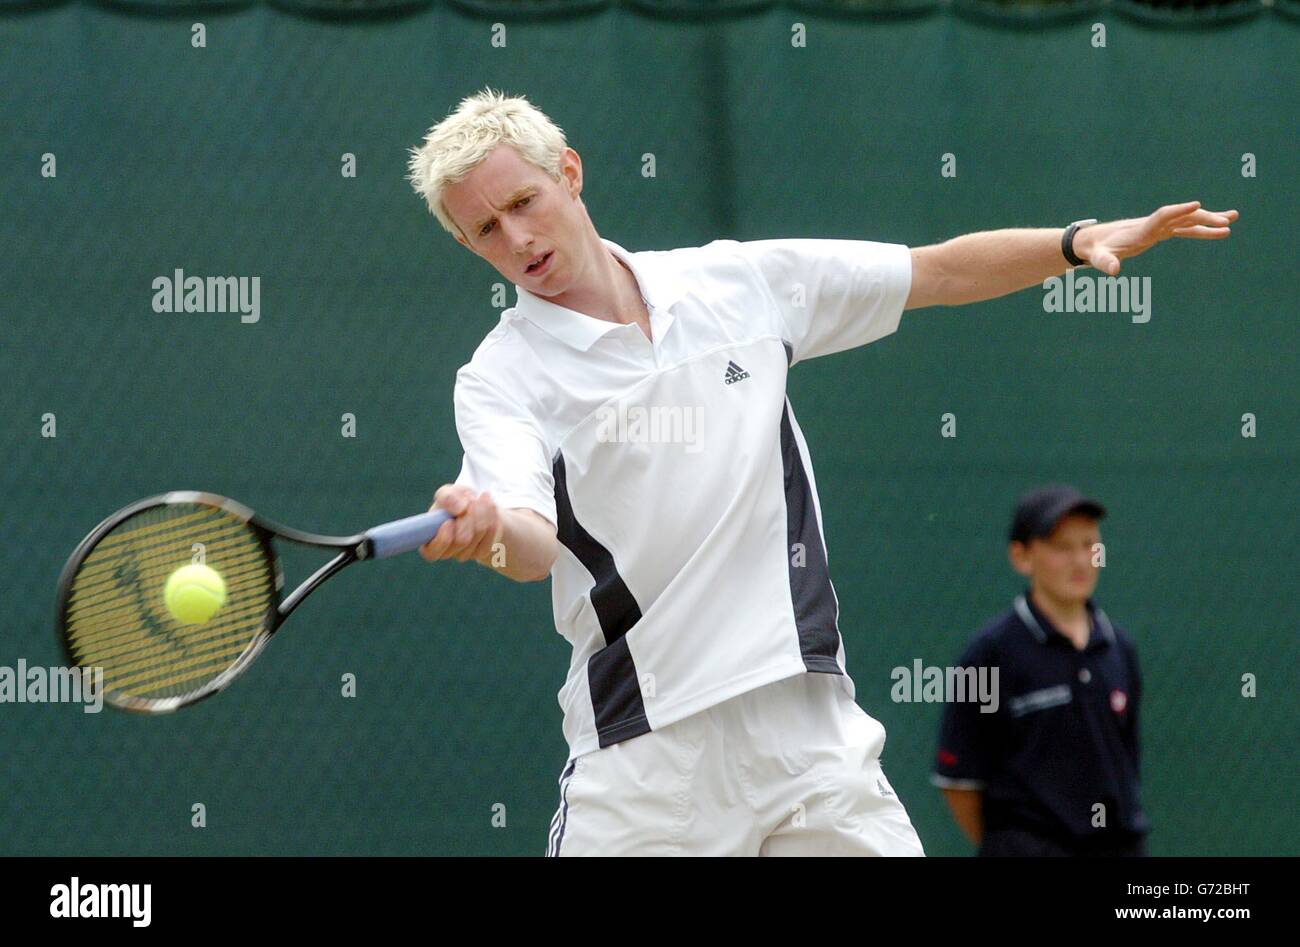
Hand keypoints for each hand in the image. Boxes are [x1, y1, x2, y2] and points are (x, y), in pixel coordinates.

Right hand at [418, 485, 502, 564]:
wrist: (477, 506)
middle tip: (470, 499)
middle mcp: (446, 552)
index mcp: (429, 540)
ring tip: (479, 499)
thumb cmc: (455, 501)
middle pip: (462, 540)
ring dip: (481, 510)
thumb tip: (460, 508)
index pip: (432, 552)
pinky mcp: (482, 551)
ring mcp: (465, 554)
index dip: (442, 540)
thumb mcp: (448, 493)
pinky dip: (491, 514)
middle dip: (468, 515)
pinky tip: (488, 505)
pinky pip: (492, 532)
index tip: (449, 522)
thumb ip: (447, 497)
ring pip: (479, 533)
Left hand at [1076, 201, 1238, 275]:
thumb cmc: (1096, 250)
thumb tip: (1114, 272)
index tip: (1197, 204)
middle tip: (1226, 221)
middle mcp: (1153, 225)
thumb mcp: (1098, 258)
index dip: (1179, 211)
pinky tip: (1219, 231)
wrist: (1092, 241)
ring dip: (1210, 220)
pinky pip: (1185, 229)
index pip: (1163, 216)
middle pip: (1182, 217)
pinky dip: (1202, 229)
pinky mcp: (1160, 232)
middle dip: (1204, 218)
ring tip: (1233, 219)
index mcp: (1141, 230)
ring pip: (1188, 221)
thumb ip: (1105, 263)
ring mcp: (1158, 227)